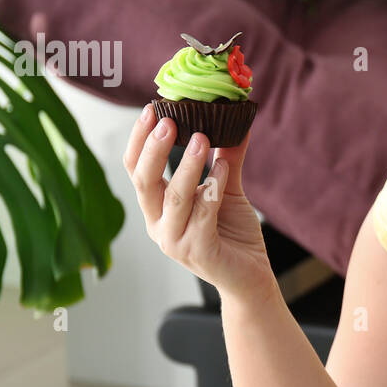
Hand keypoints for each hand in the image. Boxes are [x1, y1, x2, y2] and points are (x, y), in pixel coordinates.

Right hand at [124, 104, 270, 299]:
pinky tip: (224, 167)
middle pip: (143, 182)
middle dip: (154, 149)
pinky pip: (202, 214)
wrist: (251, 277)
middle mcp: (158, 225)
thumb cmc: (233, 234)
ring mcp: (175, 241)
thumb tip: (234, 119)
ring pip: (174, 197)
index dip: (140, 140)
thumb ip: (226, 157)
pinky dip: (211, 187)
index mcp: (157, 208)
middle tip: (169, 120)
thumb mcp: (226, 188)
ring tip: (202, 138)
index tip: (152, 109)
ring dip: (187, 165)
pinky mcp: (198, 252)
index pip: (135, 170)